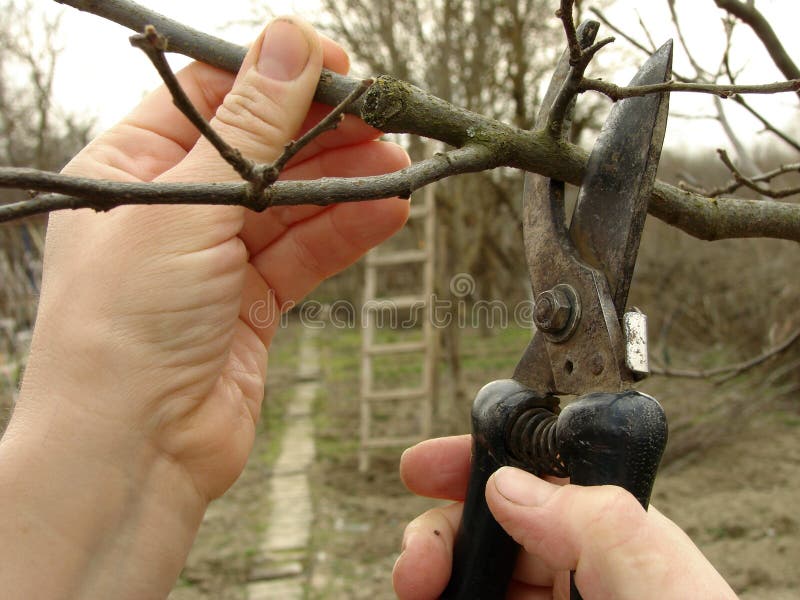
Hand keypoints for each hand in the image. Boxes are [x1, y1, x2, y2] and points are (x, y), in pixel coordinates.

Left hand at [0, 17, 408, 598]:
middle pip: (261, 148)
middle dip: (322, 132)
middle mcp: (173, 208)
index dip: (275, 75)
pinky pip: (306, 253)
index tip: (338, 68)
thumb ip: (248, 127)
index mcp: (132, 167)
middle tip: (382, 119)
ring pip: (292, 202)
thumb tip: (289, 41)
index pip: (211, 96)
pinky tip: (387, 210)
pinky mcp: (252, 302)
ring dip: (344, 181)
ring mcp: (215, 258)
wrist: (135, 449)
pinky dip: (346, 231)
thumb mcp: (186, 206)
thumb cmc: (124, 329)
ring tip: (397, 164)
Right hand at [394, 435, 736, 599]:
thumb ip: (593, 521)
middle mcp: (574, 569)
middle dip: (439, 533)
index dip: (474, 464)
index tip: (424, 468)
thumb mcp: (657, 584)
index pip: (532, 476)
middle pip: (486, 527)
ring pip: (471, 575)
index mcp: (607, 533)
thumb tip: (509, 485)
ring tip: (415, 591)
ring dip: (432, 575)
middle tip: (416, 567)